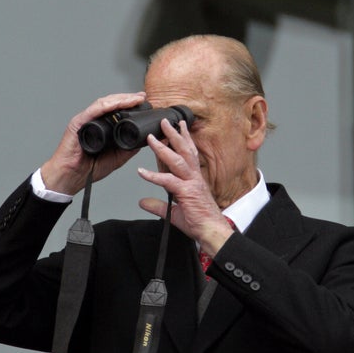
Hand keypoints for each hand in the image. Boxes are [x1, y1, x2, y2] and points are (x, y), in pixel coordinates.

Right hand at [40, 92, 146, 194]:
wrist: (71, 176)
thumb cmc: (86, 168)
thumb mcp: (116, 158)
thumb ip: (128, 148)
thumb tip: (143, 139)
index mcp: (100, 127)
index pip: (115, 110)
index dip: (129, 104)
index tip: (142, 102)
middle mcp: (92, 121)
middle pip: (111, 103)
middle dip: (127, 98)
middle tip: (141, 96)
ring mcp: (84, 120)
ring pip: (103, 103)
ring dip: (120, 99)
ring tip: (134, 99)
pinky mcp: (77, 123)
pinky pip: (93, 111)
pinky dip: (105, 106)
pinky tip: (117, 103)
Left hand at [136, 119, 233, 253]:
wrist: (211, 232)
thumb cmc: (199, 221)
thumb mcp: (174, 213)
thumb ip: (158, 206)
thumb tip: (143, 202)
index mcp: (193, 179)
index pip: (187, 155)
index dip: (180, 141)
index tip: (174, 130)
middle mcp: (194, 177)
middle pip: (184, 150)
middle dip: (174, 134)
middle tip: (164, 121)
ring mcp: (191, 183)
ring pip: (177, 160)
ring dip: (164, 147)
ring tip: (153, 137)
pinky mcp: (187, 193)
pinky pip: (168, 181)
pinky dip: (154, 176)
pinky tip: (142, 172)